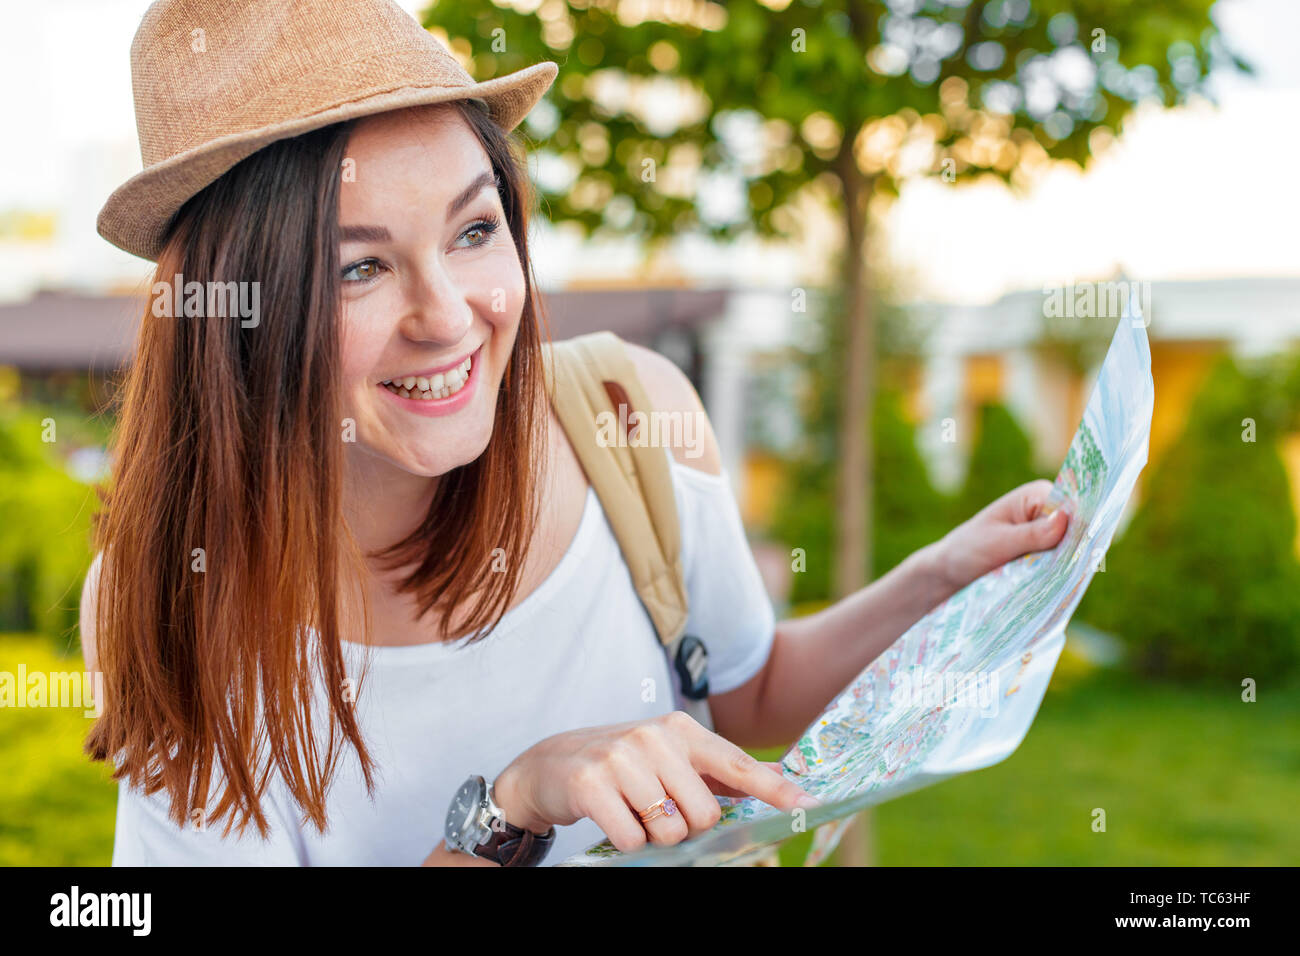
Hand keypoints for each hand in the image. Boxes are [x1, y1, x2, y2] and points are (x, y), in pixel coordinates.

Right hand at [492, 711, 817, 853]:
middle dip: (687, 828)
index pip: (737, 765)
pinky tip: (612, 819)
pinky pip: (632, 839)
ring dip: (654, 837)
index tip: (808, 804)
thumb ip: (716, 772)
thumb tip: (773, 783)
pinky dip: (626, 842)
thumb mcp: (667, 757)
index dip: (775, 789)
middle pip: (705, 814)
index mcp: (680, 730)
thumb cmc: (619, 764)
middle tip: (658, 812)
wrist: (547, 765)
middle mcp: (654, 738)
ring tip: (633, 813)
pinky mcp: (592, 784)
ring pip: (670, 831)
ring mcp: (622, 759)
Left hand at [936, 480, 1069, 591]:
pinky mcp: (1046, 556)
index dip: (1082, 531)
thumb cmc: (967, 549)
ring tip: (1054, 586)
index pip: (1074, 509)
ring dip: (1065, 569)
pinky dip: (1057, 578)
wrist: (949, 572)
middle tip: (1063, 576)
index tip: (1081, 555)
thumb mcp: (998, 542)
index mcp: (1039, 494)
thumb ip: (1031, 534)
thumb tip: (1064, 518)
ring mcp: (1049, 535)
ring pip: (1072, 553)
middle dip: (1074, 554)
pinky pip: (1062, 567)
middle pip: (1078, 532)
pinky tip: (1053, 591)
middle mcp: (1049, 511)